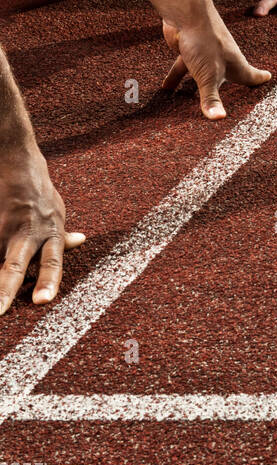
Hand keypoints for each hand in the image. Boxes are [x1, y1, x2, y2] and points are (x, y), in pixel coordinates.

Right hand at [0, 144, 85, 314]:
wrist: (17, 163)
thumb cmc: (39, 191)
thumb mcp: (56, 211)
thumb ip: (61, 234)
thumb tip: (80, 241)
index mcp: (50, 232)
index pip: (52, 261)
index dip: (48, 281)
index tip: (42, 302)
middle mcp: (27, 232)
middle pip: (16, 264)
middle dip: (6, 289)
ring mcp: (4, 228)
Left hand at [161, 14, 271, 118]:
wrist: (186, 12)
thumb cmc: (205, 39)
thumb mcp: (209, 74)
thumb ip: (211, 98)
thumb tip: (218, 119)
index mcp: (235, 63)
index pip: (251, 76)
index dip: (259, 80)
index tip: (267, 80)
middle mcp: (223, 59)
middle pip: (229, 77)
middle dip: (231, 89)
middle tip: (236, 100)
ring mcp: (206, 54)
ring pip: (204, 75)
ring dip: (199, 88)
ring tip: (192, 104)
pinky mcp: (190, 50)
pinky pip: (185, 68)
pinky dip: (177, 78)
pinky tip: (167, 88)